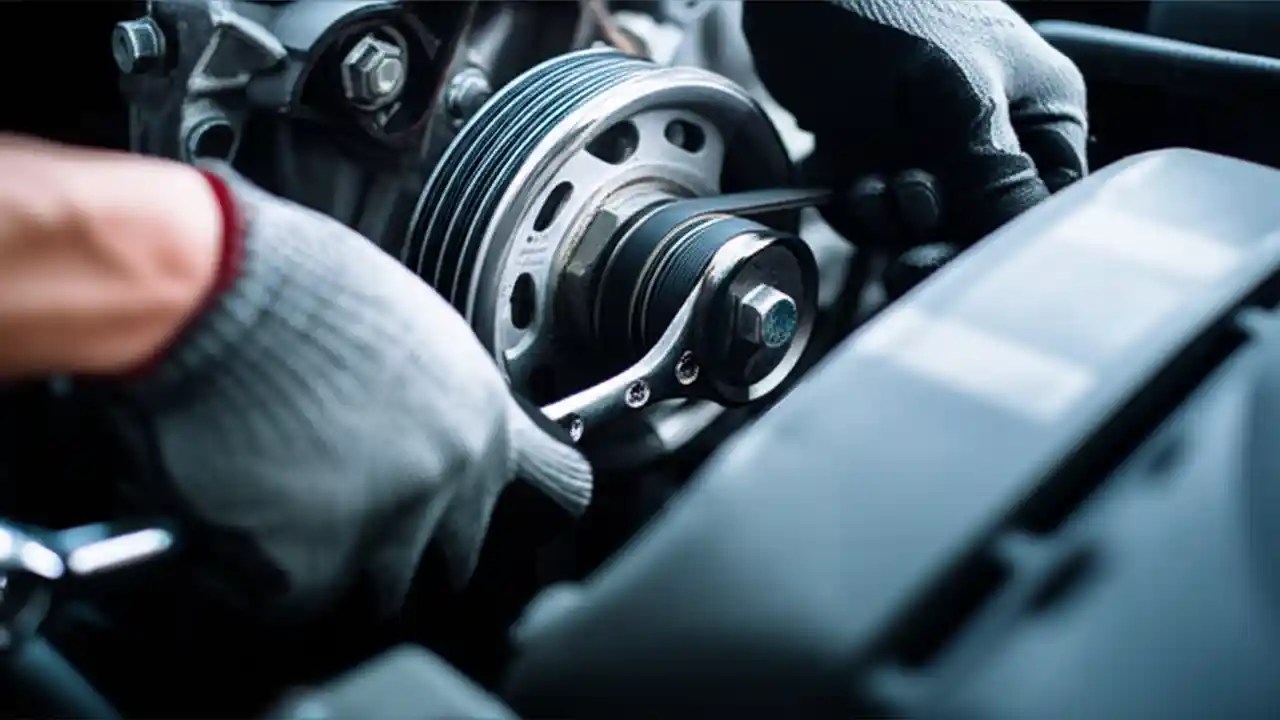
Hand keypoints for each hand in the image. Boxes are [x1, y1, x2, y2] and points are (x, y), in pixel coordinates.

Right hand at [0, 137, 590, 620]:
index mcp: (482, 411)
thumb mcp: (407, 323)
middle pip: (454, 551)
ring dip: (339, 564)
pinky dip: (265, 573)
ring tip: (288, 520)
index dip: (478, 507)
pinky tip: (240, 524)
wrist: (224, 291)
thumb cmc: (300, 284)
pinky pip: (297, 594)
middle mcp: (453, 471)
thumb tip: (422, 421)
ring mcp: (392, 518)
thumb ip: (433, 392)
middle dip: (413, 552)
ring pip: (378, 581)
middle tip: (365, 537)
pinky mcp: (320, 556)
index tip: (465, 526)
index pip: (525, 487)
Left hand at [744, 1, 1087, 244]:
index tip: (961, 257)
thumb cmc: (883, 5)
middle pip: (981, 224)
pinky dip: (857, 212)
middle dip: (939, 241)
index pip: (1045, 200)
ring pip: (923, 225)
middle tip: (905, 259)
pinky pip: (873, 211)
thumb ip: (992, 166)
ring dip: (891, 224)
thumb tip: (1023, 232)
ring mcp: (928, 143)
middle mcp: (990, 131)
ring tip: (872, 189)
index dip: (1005, 238)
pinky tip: (844, 186)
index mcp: (1039, 106)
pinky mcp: (872, 152)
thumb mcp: (952, 88)